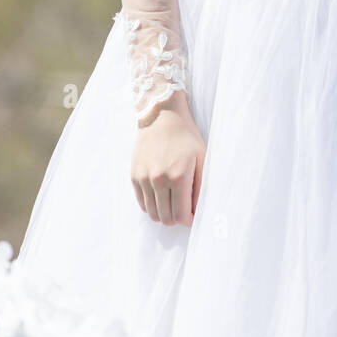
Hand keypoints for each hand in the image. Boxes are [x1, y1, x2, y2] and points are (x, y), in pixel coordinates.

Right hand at [130, 96, 206, 226]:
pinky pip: (142, 203)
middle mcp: (159, 180)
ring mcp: (144, 178)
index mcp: (179, 177)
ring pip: (152, 214)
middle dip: (177, 218)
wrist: (162, 115)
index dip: (189, 220)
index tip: (193, 215)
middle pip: (166, 218)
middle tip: (183, 210)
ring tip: (172, 203)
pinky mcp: (134, 175)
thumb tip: (197, 210)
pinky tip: (161, 196)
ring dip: (163, 214)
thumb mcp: (201, 158)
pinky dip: (151, 205)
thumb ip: (201, 186)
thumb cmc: (186, 136)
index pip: (182, 216)